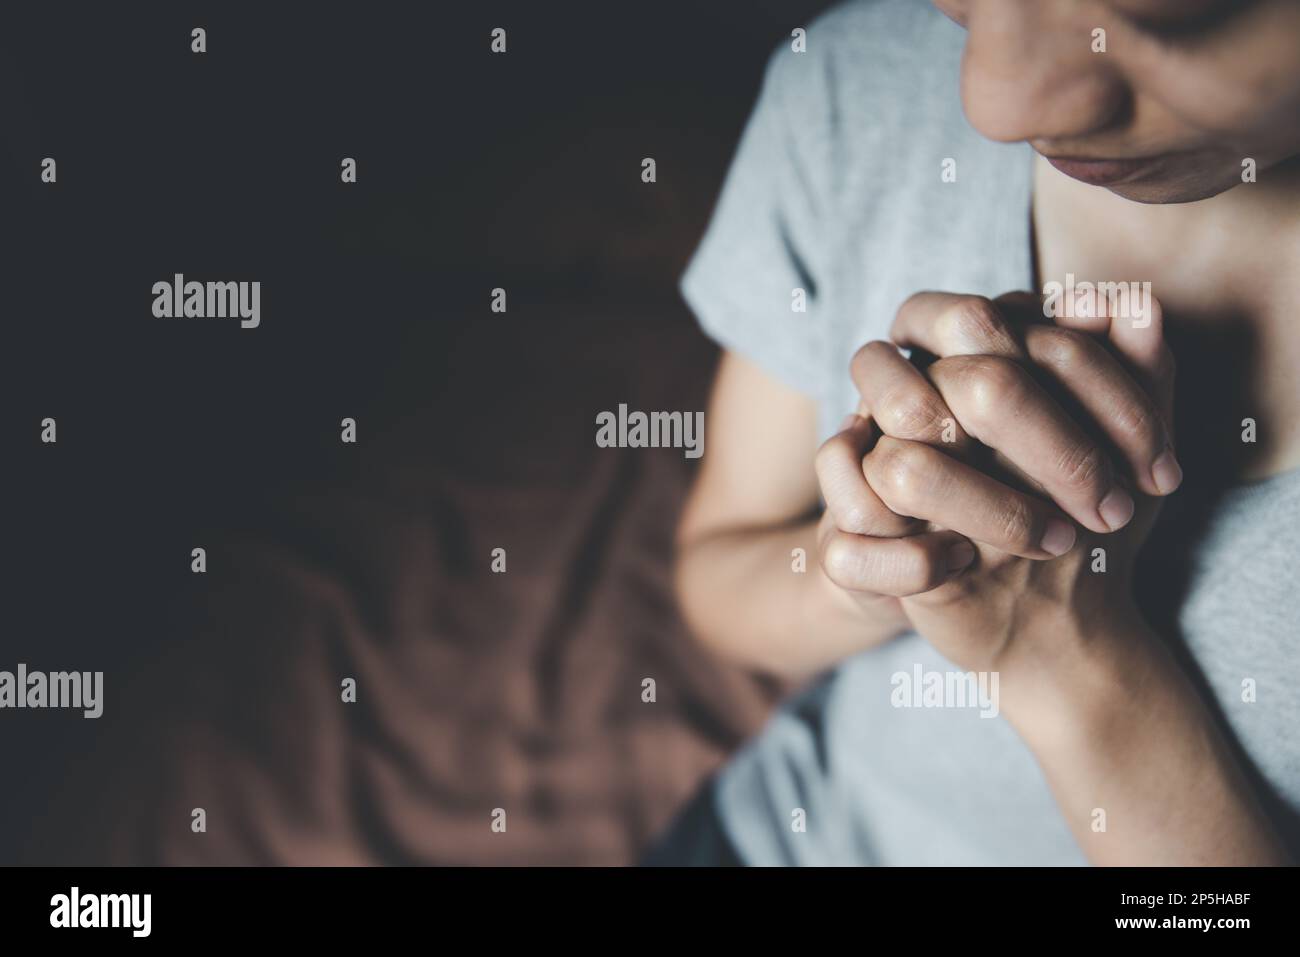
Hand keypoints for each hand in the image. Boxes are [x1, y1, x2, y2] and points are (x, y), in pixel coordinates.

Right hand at [845, 291, 1177, 716]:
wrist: (1025, 612)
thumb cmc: (1071, 512)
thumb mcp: (1117, 445)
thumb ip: (1132, 366)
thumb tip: (1133, 305)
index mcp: (967, 359)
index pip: (1032, 335)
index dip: (1107, 393)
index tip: (1160, 466)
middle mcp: (908, 402)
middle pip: (981, 388)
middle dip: (1063, 454)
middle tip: (1112, 509)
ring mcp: (869, 470)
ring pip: (905, 468)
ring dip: (997, 512)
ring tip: (1054, 541)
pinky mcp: (845, 541)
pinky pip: (856, 544)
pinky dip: (921, 561)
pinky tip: (965, 564)